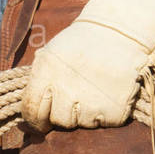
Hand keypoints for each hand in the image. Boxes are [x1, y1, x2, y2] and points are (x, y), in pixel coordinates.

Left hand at [21, 0, 154, 130]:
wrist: (124, 29)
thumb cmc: (85, 41)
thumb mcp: (52, 53)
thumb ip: (39, 82)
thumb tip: (30, 115)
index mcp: (45, 75)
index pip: (31, 111)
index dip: (35, 119)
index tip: (41, 121)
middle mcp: (65, 92)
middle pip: (58, 121)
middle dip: (65, 111)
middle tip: (77, 93)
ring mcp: (89, 104)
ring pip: (81, 123)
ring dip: (86, 111)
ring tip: (95, 87)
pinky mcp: (112, 112)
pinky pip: (103, 122)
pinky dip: (106, 111)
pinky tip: (109, 90)